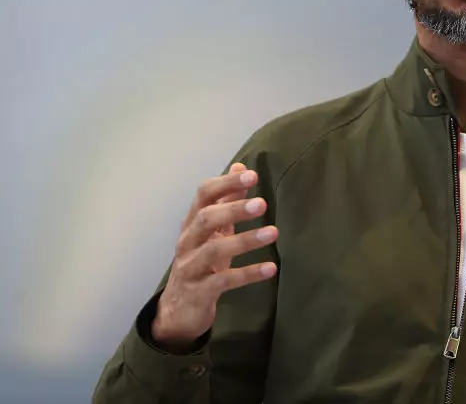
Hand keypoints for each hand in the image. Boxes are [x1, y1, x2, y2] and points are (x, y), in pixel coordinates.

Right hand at [151, 163, 278, 348]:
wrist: (178, 311)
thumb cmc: (201, 262)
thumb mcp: (214, 231)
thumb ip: (227, 200)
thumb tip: (242, 167)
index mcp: (192, 223)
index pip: (203, 195)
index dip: (226, 184)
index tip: (252, 175)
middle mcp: (188, 242)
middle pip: (205, 219)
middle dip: (233, 209)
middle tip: (262, 204)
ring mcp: (190, 267)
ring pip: (213, 250)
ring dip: (245, 240)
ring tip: (273, 233)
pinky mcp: (199, 292)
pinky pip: (223, 281)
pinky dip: (248, 274)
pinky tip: (271, 269)